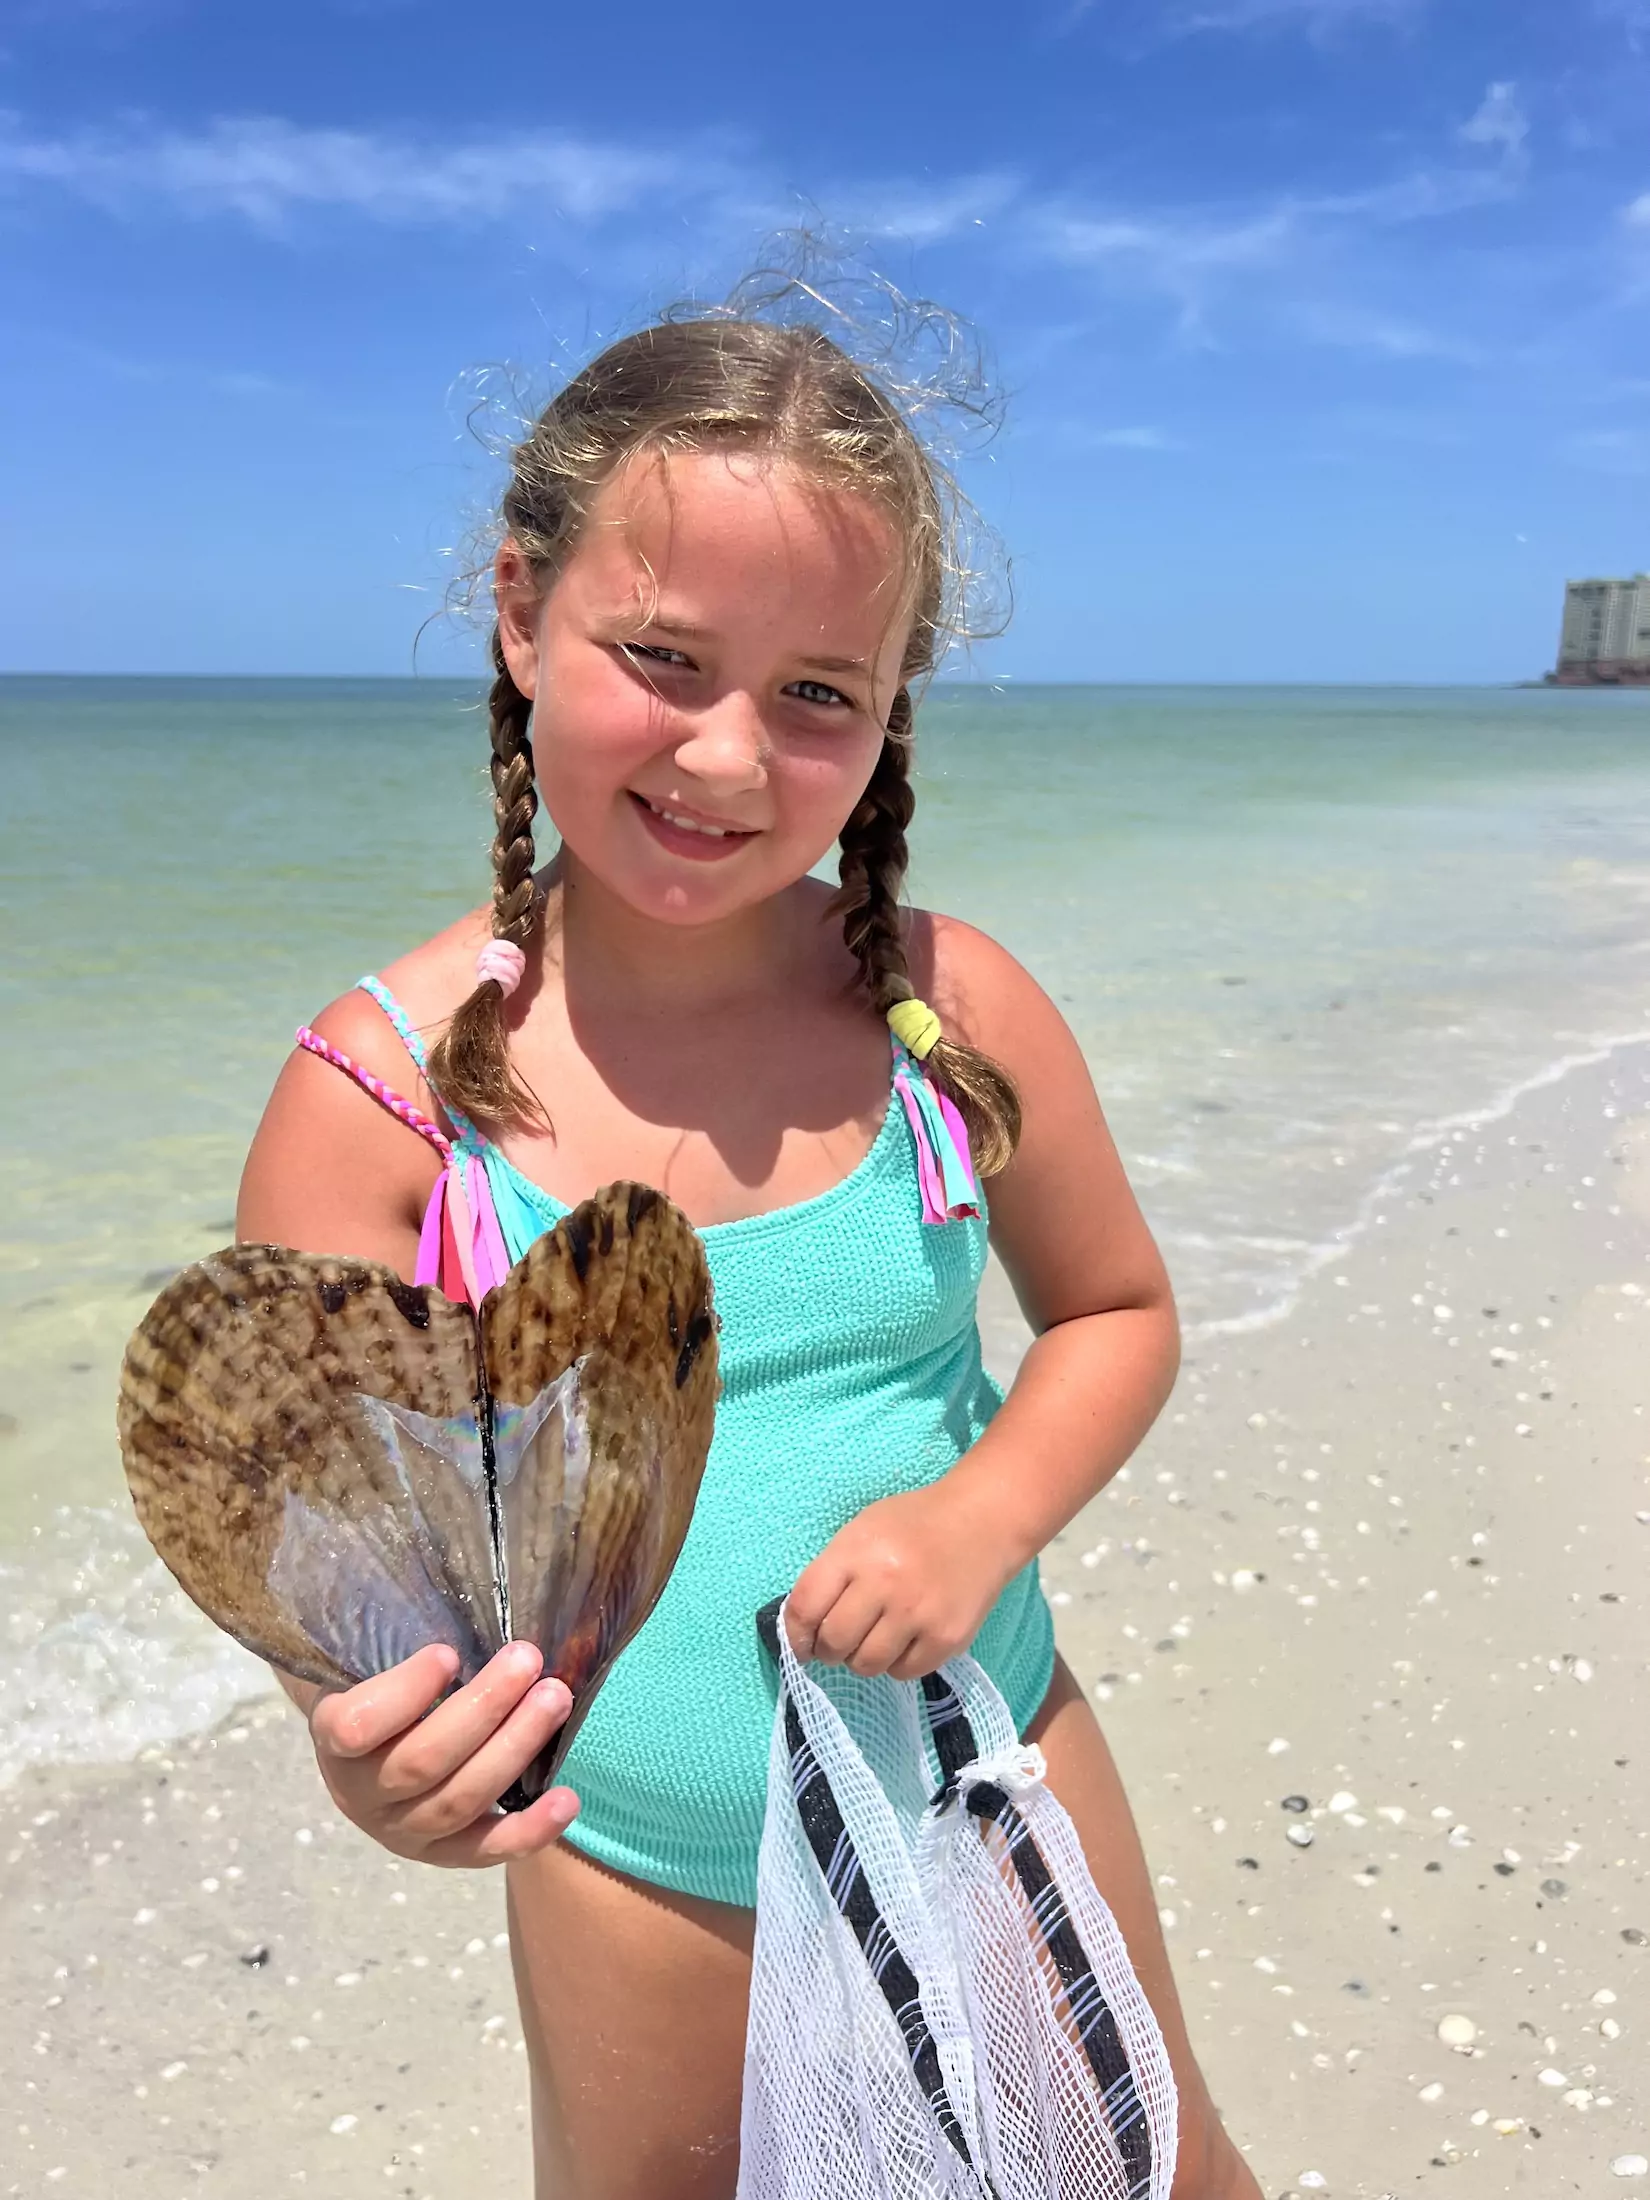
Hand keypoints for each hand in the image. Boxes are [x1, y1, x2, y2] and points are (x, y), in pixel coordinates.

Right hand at [307, 1641, 578, 1865]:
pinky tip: (567, 1799)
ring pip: (459, 1801)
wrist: (370, 1743)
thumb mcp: (370, 1654)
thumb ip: (399, 1632)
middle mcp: (359, 1793)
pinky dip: (529, 1831)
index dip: (405, 1692)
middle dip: (483, 1708)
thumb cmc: (380, 1679)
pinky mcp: (441, 1854)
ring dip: (514, 1749)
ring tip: (555, 1698)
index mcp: (332, 1736)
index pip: (357, 1727)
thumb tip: (460, 1578)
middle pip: (422, 1762)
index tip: (448, 1652)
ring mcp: (400, 1831)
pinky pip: (485, 1852)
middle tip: (528, 1659)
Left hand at [786, 1484, 1014, 1680]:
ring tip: (876, 1636)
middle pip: (833, 1643)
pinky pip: (903, 1672)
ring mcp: (918, 1614)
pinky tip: (907, 1637)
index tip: (800, 1643)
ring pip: (866, 1665)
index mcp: (857, 1552)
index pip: (806, 1607)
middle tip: (841, 1639)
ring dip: (862, 1658)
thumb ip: (831, 1574)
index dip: (794, 1634)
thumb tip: (804, 1628)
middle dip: (829, 1648)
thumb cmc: (914, 1524)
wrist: (982, 1523)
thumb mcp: (862, 1531)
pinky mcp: (946, 1639)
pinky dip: (897, 1662)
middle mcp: (885, 1584)